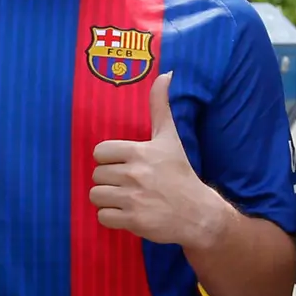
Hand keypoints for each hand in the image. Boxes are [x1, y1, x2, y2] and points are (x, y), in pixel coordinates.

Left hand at [91, 73, 227, 246]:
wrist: (198, 214)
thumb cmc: (180, 174)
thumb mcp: (170, 138)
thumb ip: (160, 107)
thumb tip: (165, 74)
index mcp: (141, 152)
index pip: (100, 152)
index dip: (108, 159)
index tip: (123, 164)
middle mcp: (135, 174)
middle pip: (97, 174)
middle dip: (109, 180)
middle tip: (128, 183)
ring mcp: (133, 198)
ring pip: (96, 195)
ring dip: (108, 199)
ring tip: (126, 198)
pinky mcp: (132, 221)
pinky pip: (102, 217)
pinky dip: (111, 217)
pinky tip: (127, 213)